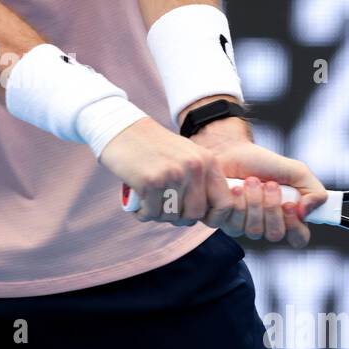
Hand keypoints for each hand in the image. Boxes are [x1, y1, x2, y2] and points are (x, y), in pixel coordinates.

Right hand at [99, 117, 233, 225]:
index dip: (213, 218)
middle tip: (165, 208)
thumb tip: (210, 214)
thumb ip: (202, 180)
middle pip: (195, 215)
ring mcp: (173, 174)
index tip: (196, 216)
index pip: (224, 203)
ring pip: (172, 216)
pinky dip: (143, 213)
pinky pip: (151, 213)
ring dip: (158, 215)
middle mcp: (194, 168)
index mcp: (207, 161)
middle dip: (179, 217)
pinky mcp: (151, 181)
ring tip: (150, 201)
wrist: (124, 130)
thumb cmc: (155, 147)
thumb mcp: (187, 156)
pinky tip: (139, 202)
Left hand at [190, 132, 328, 247]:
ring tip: (251, 180)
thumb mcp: (297, 171)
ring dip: (254, 202)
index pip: (299, 238)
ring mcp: (244, 227)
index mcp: (287, 217)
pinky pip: (234, 225)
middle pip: (275, 235)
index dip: (296, 227)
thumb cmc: (262, 162)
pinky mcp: (225, 223)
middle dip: (271, 207)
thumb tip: (307, 211)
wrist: (231, 150)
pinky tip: (236, 188)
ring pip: (254, 231)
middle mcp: (266, 225)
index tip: (289, 205)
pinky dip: (237, 202)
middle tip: (269, 184)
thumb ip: (314, 190)